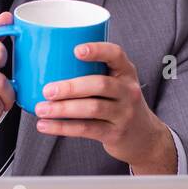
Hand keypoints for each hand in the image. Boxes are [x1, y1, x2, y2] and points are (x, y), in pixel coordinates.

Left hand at [33, 41, 176, 173]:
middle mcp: (128, 91)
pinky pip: (87, 129)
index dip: (97, 50)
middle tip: (47, 90)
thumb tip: (46, 65)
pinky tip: (46, 126)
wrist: (145, 137)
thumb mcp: (117, 84)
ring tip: (41, 109)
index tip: (75, 50)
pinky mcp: (115, 133)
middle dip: (71, 87)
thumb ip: (92, 74)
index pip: (115, 55)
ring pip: (92, 108)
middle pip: (100, 84)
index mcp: (125, 72)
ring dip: (63, 109)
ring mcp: (124, 113)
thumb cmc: (120, 104)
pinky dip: (63, 128)